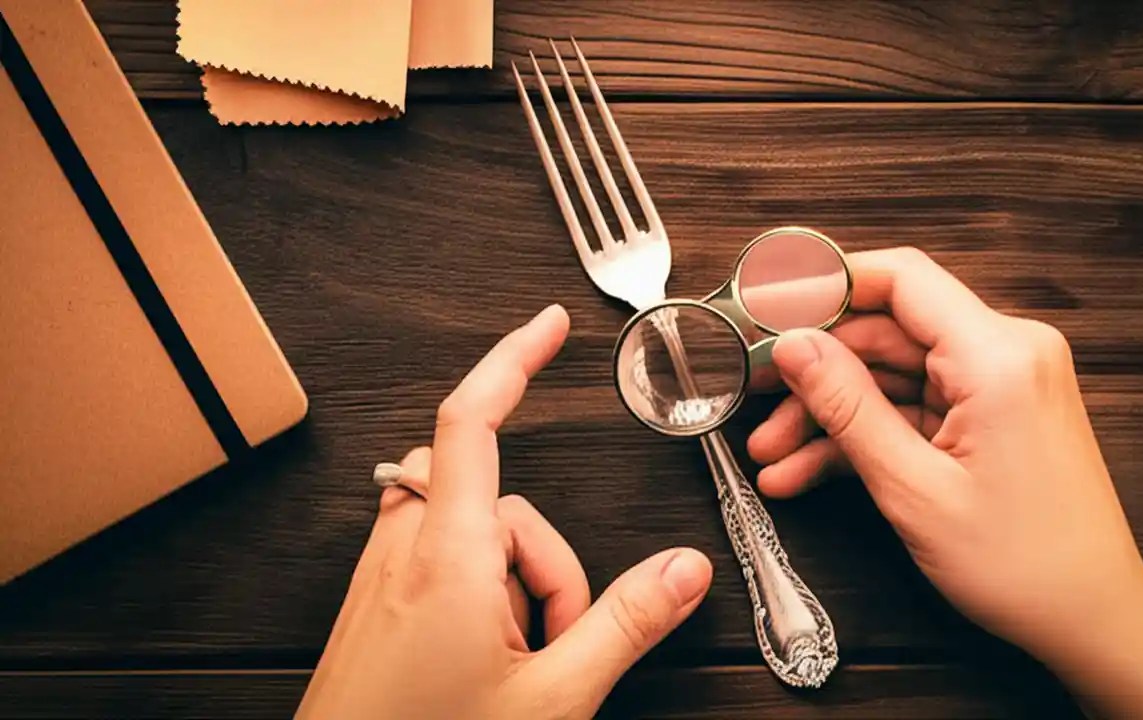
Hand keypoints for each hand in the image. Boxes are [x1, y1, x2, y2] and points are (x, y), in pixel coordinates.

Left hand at [297, 305, 712, 718]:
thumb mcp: (550, 698)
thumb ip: (624, 624)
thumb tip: (684, 569)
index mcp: (446, 557)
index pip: (473, 418)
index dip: (513, 359)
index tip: (549, 326)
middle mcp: (403, 552)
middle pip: (493, 497)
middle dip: (541, 556)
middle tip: (554, 636)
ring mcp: (380, 580)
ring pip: (467, 533)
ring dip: (510, 584)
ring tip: (515, 664)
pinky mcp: (372, 608)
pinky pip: (436, 565)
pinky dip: (477, 598)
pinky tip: (481, 666)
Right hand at [747, 248, 1142, 718]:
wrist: (1091, 621)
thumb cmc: (1023, 565)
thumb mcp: (913, 487)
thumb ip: (847, 406)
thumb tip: (793, 344)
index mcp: (998, 356)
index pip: (899, 279)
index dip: (825, 284)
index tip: (766, 307)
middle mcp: (1007, 354)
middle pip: (886, 331)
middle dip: (815, 370)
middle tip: (754, 398)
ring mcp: (1000, 386)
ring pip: (891, 375)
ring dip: (830, 413)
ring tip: (771, 456)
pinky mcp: (992, 416)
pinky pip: (914, 409)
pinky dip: (865, 437)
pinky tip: (806, 472)